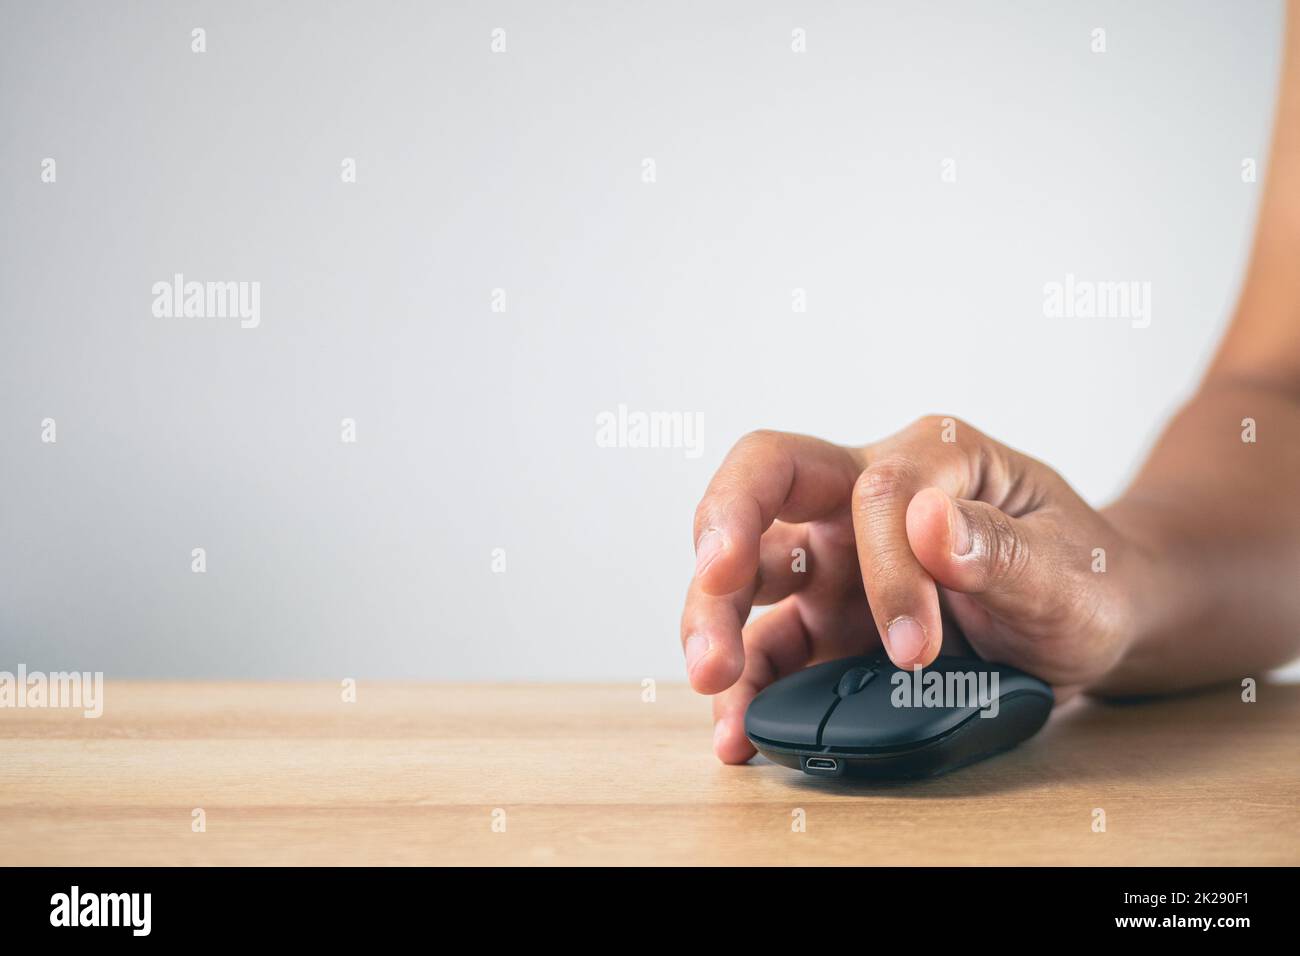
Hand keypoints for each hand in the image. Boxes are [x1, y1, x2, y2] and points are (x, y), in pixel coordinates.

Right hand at [680, 417, 1145, 763]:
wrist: (1091, 624)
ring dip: (715, 621)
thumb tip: (928, 521)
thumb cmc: (1084, 577)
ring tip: (713, 683)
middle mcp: (861, 499)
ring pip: (745, 573)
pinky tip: (736, 727)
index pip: (869, 489)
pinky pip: (770, 647)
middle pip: (761, 490)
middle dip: (725, 539)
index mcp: (927, 458)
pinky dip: (747, 687)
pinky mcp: (827, 624)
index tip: (919, 649)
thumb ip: (1002, 548)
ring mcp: (836, 562)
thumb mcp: (1069, 568)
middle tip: (717, 594)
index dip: (885, 570)